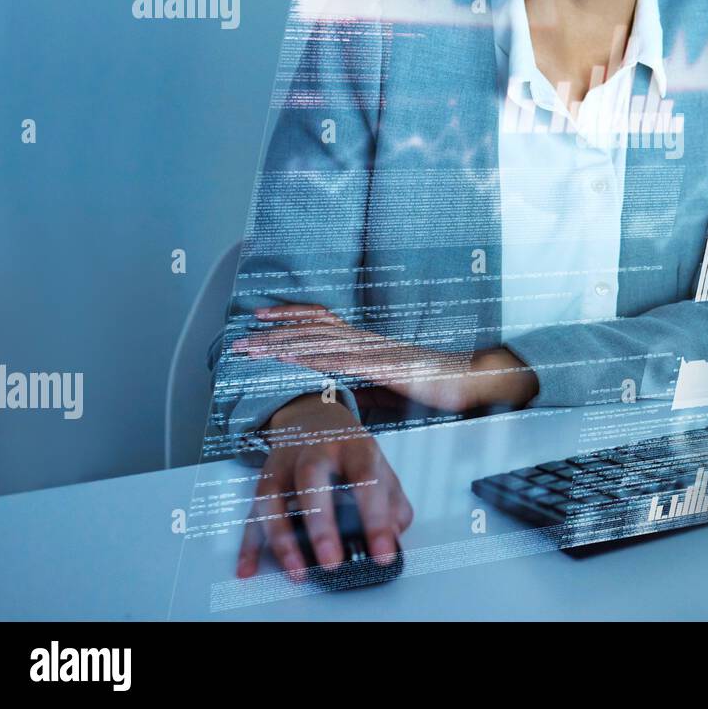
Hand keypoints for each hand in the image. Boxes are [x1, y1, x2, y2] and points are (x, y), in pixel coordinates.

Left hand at [233, 303, 537, 410]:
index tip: (260, 318)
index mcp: (367, 342)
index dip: (290, 317)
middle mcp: (366, 339)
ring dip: (282, 343)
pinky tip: (291, 359)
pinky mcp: (382, 366)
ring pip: (318, 340)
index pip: (322, 321)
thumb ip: (361, 385)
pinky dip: (311, 357)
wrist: (467, 381)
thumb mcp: (388, 386)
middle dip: (273, 330)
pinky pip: (340, 359)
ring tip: (252, 347)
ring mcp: (373, 350)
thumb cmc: (432, 385)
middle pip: (312, 326)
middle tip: (240, 335)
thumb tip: (334, 391)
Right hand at [236, 393, 412, 580]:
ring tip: (297, 572)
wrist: (314, 415)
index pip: (366, 480)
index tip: (383, 554)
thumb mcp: (379, 465)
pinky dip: (248, 543)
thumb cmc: (350, 450)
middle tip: (332, 562)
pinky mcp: (264, 479)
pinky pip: (251, 512)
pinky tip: (248, 569)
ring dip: (282, 538)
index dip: (376, 519)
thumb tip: (394, 536)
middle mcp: (315, 450)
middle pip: (312, 478)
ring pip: (275, 497)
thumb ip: (393, 501)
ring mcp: (285, 464)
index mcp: (353, 446)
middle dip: (321, 524)